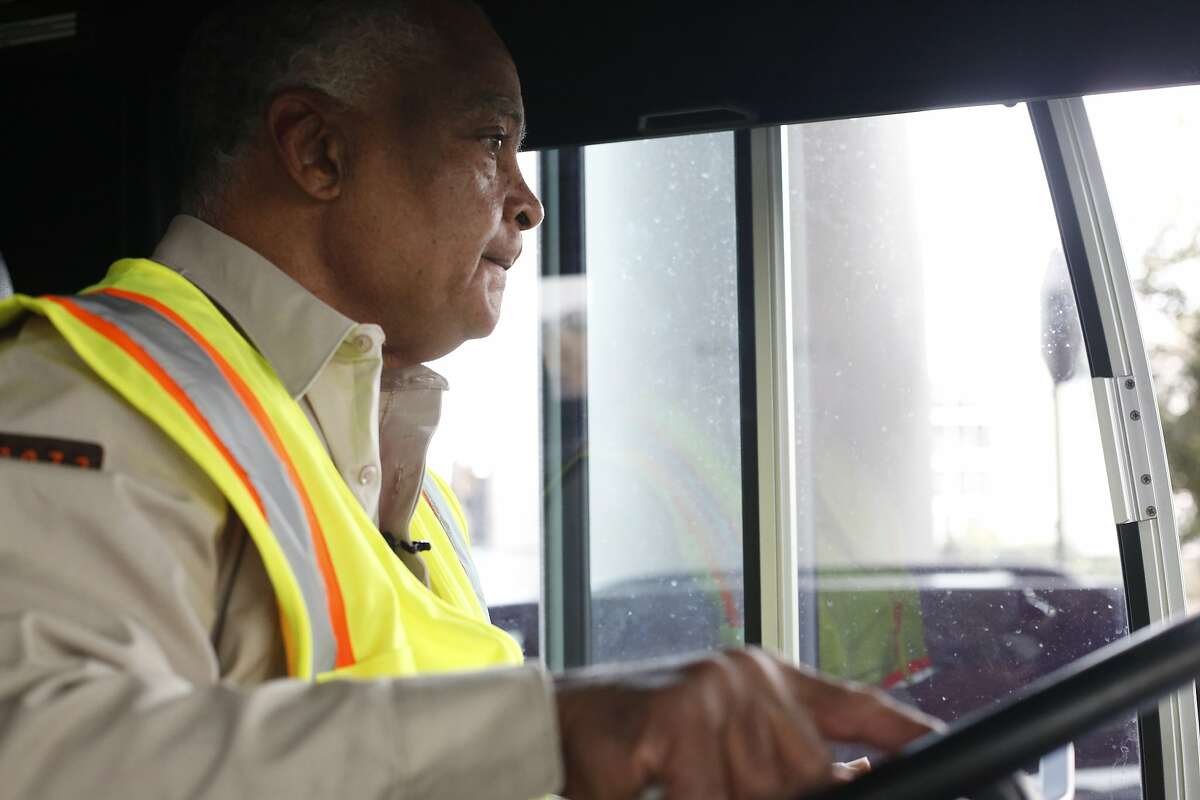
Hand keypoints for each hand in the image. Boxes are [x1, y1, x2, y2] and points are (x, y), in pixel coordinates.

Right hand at [553, 647, 939, 799]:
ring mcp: (712, 692)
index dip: (909, 734)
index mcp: (767, 677)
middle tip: (700, 774)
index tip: (959, 752)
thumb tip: (851, 774)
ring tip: (671, 774)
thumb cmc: (639, 734)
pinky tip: (651, 779)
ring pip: (754, 794)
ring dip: (713, 796)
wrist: (560, 718)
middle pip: (805, 774)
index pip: (857, 704)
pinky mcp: (673, 717)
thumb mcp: (722, 737)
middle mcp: (747, 676)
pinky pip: (705, 797)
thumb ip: (782, 754)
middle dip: (762, 792)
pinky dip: (681, 796)